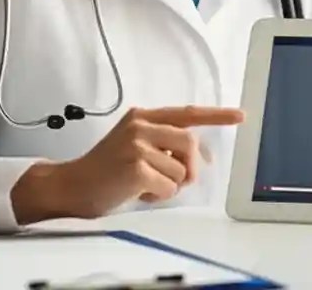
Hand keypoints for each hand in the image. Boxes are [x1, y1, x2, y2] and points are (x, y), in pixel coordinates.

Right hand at [12, 106, 243, 222]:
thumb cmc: (106, 170)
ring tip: (144, 185)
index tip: (240, 115)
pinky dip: (158, 196)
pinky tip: (137, 193)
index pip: (188, 113)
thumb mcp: (137, 147)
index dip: (217, 115)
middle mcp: (141, 125)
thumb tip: (205, 159)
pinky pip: (169, 188)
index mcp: (143, 116)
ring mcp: (137, 145)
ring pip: (181, 170)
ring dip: (169, 185)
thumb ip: (168, 145)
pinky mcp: (136, 167)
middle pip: (191, 144)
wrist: (71, 186)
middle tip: (175, 180)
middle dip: (190, 168)